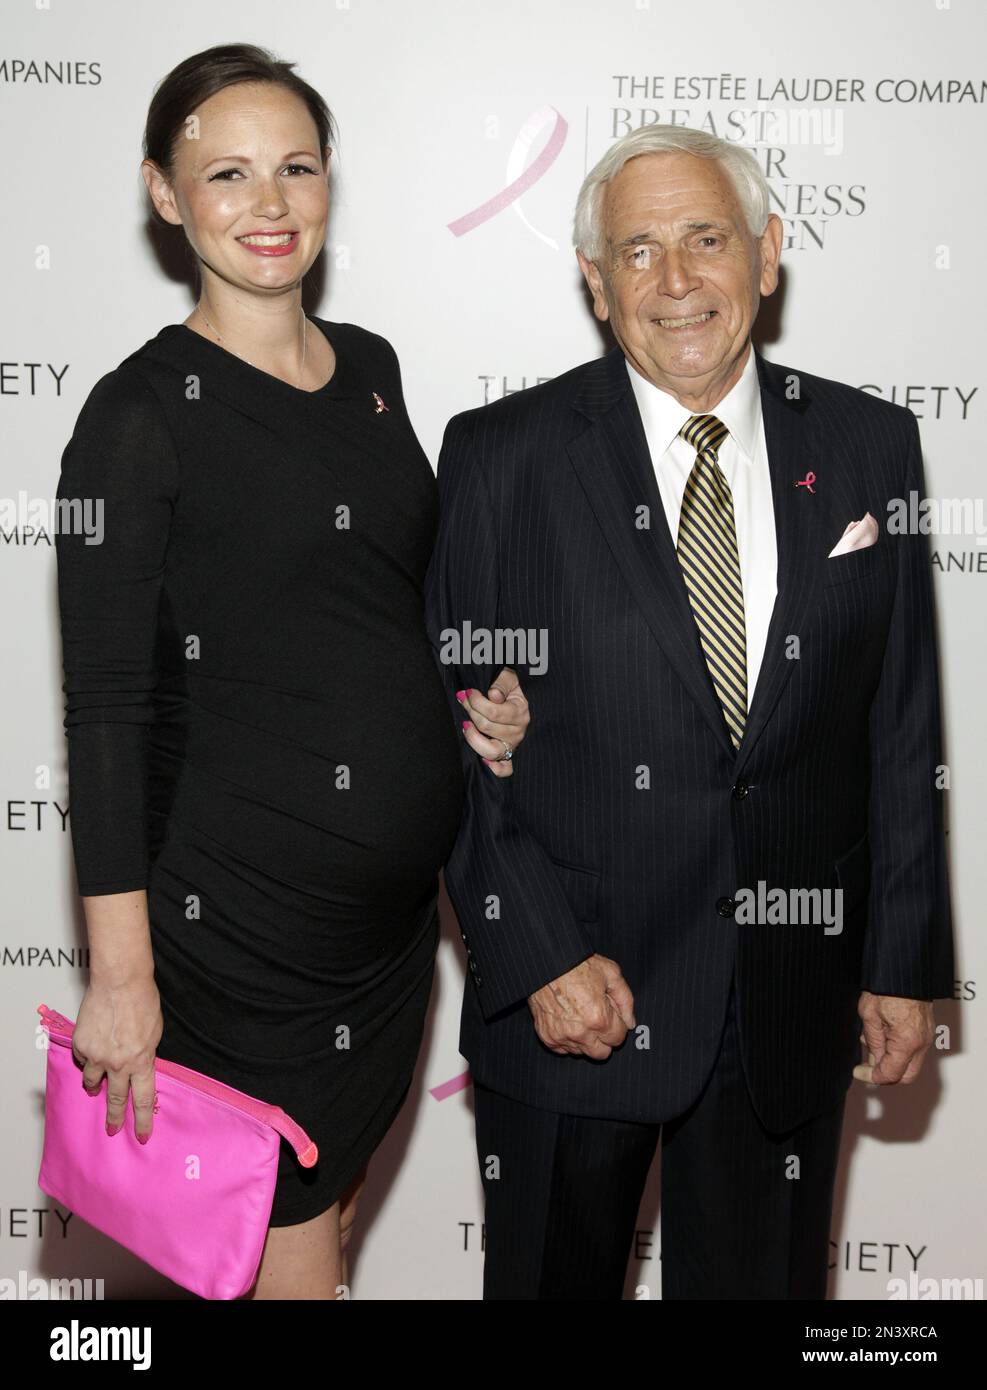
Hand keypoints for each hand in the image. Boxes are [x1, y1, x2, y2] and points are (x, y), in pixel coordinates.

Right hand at [72, 977, 163, 1141]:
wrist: (120, 982)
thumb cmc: (143, 1002)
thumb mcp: (155, 1034)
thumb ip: (146, 1054)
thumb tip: (140, 1067)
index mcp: (142, 1061)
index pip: (143, 1099)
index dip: (141, 1120)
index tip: (140, 1135)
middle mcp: (119, 1063)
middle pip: (115, 1098)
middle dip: (113, 1117)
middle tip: (111, 1129)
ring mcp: (97, 1056)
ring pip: (93, 1081)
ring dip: (95, 1085)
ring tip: (96, 1087)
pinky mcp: (81, 1045)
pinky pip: (82, 1059)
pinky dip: (87, 1056)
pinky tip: (93, 1046)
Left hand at [456, 667, 529, 777]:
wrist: (519, 696)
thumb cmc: (510, 687)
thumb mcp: (509, 677)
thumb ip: (501, 683)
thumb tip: (493, 696)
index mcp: (519, 712)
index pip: (493, 712)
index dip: (475, 701)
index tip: (467, 692)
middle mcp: (518, 732)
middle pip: (486, 728)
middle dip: (470, 712)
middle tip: (463, 701)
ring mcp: (513, 745)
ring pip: (490, 751)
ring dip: (473, 738)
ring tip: (465, 725)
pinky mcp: (508, 755)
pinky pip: (505, 770)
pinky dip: (495, 769)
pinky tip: (483, 761)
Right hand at [528, 954, 635, 1058]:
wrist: (548, 962)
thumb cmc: (578, 965)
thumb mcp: (611, 974)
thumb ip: (626, 1001)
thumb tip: (630, 1022)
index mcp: (599, 1018)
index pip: (618, 1039)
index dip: (617, 1026)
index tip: (611, 1014)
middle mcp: (580, 1032)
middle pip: (601, 1053)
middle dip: (603, 1039)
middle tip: (598, 1020)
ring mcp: (561, 1036)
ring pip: (582, 1052)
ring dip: (584, 1039)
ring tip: (580, 1016)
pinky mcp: (547, 1036)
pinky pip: (562, 1049)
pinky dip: (566, 1039)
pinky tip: (567, 1020)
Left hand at [853, 991, 934, 1084]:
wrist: (905, 968)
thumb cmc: (886, 987)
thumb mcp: (869, 1016)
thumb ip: (873, 1043)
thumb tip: (873, 1062)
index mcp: (906, 1042)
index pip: (890, 1074)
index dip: (871, 1077)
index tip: (858, 1072)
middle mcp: (921, 1043)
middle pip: (906, 1076)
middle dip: (885, 1074)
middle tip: (867, 1065)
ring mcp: (927, 1036)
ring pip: (910, 1063)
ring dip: (892, 1060)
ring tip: (873, 1039)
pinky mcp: (927, 1029)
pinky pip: (914, 1049)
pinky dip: (899, 1049)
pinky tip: (884, 1033)